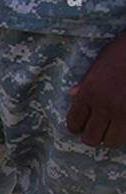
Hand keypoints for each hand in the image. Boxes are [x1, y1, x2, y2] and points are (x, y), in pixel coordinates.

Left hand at [67, 31, 125, 147]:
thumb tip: (72, 94)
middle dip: (94, 136)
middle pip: (91, 138)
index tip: (83, 125)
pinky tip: (125, 122)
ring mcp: (123, 111)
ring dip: (112, 137)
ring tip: (115, 127)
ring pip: (112, 141)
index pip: (74, 123)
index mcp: (89, 93)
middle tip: (100, 128)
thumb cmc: (123, 52)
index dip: (77, 127)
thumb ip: (85, 83)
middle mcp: (104, 105)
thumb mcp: (99, 63)